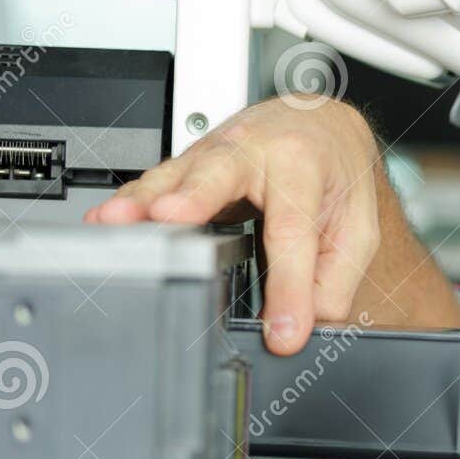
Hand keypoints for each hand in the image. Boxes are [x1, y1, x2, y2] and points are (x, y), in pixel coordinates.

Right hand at [84, 95, 383, 353]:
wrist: (319, 126)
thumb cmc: (336, 173)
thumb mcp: (356, 227)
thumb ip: (335, 280)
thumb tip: (309, 326)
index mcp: (305, 165)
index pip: (293, 233)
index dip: (287, 287)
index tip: (283, 331)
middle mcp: (255, 151)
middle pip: (222, 176)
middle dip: (196, 198)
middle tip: (173, 217)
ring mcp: (214, 155)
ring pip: (175, 175)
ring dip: (143, 201)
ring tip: (116, 225)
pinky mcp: (186, 165)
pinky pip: (152, 184)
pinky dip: (127, 203)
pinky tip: (103, 222)